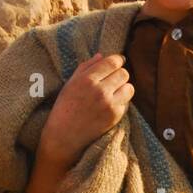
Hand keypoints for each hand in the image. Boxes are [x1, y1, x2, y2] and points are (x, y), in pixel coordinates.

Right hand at [38, 52, 133, 169]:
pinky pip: (126, 103)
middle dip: (119, 75)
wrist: (64, 137)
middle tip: (111, 81)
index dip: (117, 60)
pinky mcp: (115, 116)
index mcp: (86, 79)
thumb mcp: (70, 84)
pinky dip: (120, 102)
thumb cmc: (64, 108)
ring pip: (129, 87)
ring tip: (112, 93)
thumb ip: (86, 67)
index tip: (116, 63)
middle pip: (124, 73)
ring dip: (123, 88)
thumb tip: (101, 55)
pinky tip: (108, 106)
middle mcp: (99, 90)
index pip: (113, 62)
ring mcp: (109, 104)